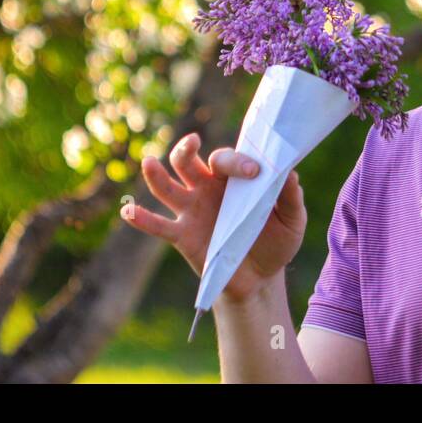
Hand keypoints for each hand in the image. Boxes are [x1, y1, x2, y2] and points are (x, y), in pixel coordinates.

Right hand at [120, 132, 307, 302]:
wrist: (262, 280)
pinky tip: (129, 212)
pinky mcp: (182, 236)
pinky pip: (157, 225)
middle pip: (186, 161)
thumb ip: (291, 196)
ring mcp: (191, 211)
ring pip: (166, 186)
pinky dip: (140, 218)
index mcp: (232, 179)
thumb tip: (290, 173)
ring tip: (149, 163)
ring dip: (156, 174)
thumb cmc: (277, 242)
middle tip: (193, 142)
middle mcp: (207, 189)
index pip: (225, 158)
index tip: (255, 172)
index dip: (237, 160)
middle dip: (186, 149)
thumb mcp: (292, 220)